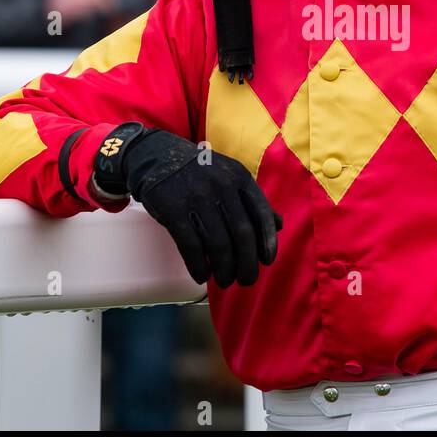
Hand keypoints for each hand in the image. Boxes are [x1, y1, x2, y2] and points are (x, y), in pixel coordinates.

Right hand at [99, 126, 282, 287]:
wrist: (157, 156)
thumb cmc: (200, 173)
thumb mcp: (230, 177)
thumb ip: (252, 200)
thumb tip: (279, 226)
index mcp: (239, 177)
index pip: (261, 213)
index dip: (267, 241)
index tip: (267, 261)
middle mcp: (221, 186)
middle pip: (242, 233)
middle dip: (247, 263)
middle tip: (246, 280)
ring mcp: (196, 197)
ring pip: (218, 243)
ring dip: (224, 269)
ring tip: (224, 281)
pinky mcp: (173, 209)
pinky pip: (190, 245)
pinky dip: (198, 266)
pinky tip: (201, 276)